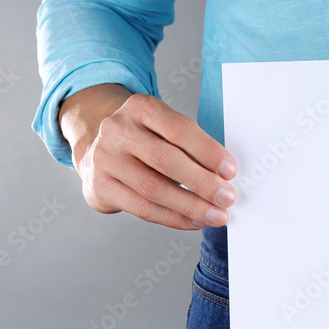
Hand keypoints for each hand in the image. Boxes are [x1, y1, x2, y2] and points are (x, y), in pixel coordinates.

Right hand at [63, 86, 237, 229]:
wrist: (100, 148)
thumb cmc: (144, 138)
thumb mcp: (163, 127)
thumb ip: (190, 144)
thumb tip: (223, 175)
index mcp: (141, 107)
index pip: (179, 129)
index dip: (207, 151)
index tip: (229, 171)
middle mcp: (118, 130)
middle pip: (166, 160)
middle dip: (202, 182)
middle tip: (226, 198)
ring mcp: (105, 159)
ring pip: (154, 189)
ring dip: (190, 206)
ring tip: (214, 215)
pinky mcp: (100, 187)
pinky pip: (142, 208)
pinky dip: (173, 218)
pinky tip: (192, 221)